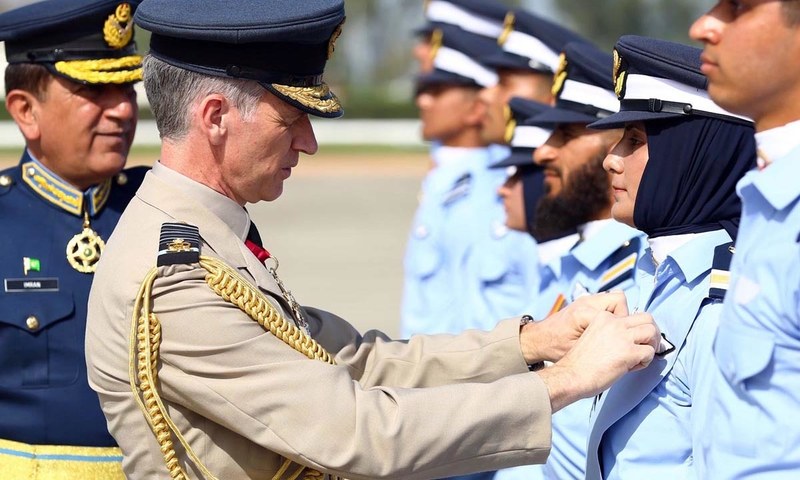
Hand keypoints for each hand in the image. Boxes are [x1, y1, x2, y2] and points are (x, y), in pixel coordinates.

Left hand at [519, 291, 628, 362]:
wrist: (538, 339)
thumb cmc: (553, 346)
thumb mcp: (578, 350)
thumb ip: (601, 345)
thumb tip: (624, 347)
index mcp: (584, 313)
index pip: (619, 310)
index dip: (625, 326)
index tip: (625, 339)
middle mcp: (585, 302)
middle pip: (619, 299)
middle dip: (625, 316)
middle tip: (621, 332)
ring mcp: (585, 300)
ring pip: (614, 299)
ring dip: (618, 314)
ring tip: (614, 331)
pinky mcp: (585, 303)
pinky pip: (606, 303)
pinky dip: (610, 313)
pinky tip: (606, 328)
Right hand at [536, 311, 658, 411]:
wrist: (571, 375)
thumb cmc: (580, 362)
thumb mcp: (594, 336)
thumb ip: (612, 333)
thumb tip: (633, 341)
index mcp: (603, 317)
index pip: (631, 316)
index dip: (635, 330)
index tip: (630, 342)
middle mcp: (614, 323)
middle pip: (647, 318)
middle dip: (651, 332)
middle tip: (648, 344)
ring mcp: (622, 336)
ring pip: (652, 331)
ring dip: (652, 344)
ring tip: (642, 356)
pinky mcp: (629, 352)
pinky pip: (649, 352)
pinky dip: (645, 361)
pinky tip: (632, 367)